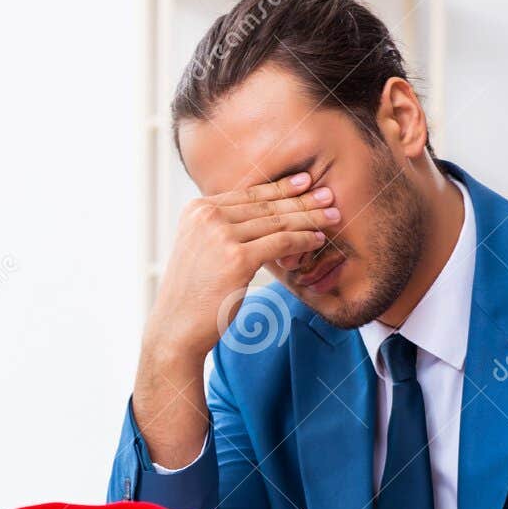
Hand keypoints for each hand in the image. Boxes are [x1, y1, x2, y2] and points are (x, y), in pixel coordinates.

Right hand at [146, 172, 337, 361]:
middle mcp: (207, 216)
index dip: (279, 187)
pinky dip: (302, 240)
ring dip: (308, 218)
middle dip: (300, 199)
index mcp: (197, 210)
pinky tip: (317, 239)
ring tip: (331, 215)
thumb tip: (259, 217)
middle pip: (264, 205)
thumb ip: (222, 228)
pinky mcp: (236, 258)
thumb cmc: (193, 294)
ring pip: (276, 222)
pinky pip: (280, 243)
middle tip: (327, 194)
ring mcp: (220, 236)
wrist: (176, 326)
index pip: (247, 194)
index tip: (303, 181)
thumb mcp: (200, 249)